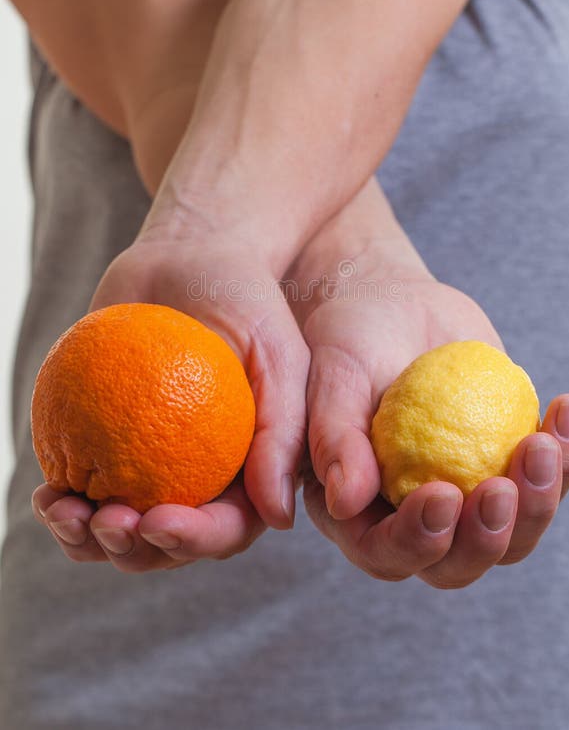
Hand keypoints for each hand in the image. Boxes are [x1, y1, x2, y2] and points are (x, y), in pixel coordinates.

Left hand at [32, 233, 309, 571]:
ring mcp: (147, 463)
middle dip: (132, 550)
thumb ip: (283, 430)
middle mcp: (198, 478)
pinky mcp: (102, 441)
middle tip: (106, 520)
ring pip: (115, 530)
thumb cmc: (245, 300)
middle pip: (165, 544)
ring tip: (63, 511)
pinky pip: (79, 488)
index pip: (226, 527)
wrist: (188, 257)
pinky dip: (59, 502)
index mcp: (246, 472)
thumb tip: (279, 517)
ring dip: (86, 540)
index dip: (194, 540)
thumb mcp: (280, 355)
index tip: (159, 520)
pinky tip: (45, 491)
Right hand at [290, 217, 568, 585]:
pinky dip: (568, 454)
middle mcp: (411, 514)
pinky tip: (567, 409)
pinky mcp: (505, 464)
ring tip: (544, 444)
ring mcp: (466, 494)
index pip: (384, 550)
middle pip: (455, 564)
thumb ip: (333, 436)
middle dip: (486, 539)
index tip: (442, 494)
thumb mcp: (334, 376)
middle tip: (502, 488)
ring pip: (512, 536)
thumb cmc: (353, 337)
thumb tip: (345, 501)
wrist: (398, 304)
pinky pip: (546, 480)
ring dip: (538, 501)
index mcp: (358, 508)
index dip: (416, 540)